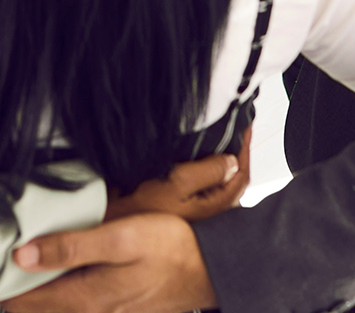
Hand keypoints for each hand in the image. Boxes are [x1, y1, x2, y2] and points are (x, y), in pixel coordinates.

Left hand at [4, 213, 215, 312]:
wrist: (210, 268)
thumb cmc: (170, 246)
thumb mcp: (121, 236)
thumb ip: (71, 245)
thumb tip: (22, 256)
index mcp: (86, 297)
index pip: (24, 302)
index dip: (1, 282)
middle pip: (35, 312)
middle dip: (12, 290)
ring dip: (34, 296)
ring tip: (21, 268)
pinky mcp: (115, 312)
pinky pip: (75, 311)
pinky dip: (58, 299)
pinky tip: (58, 277)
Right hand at [106, 127, 249, 221]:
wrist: (109, 230)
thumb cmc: (139, 212)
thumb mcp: (175, 184)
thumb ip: (207, 171)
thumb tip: (232, 159)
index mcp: (213, 205)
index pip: (241, 173)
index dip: (245, 148)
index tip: (245, 125)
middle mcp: (207, 210)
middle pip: (232, 178)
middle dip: (236, 153)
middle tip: (235, 129)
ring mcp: (193, 210)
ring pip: (216, 182)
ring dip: (219, 160)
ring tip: (218, 138)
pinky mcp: (177, 208)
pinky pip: (199, 185)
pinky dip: (203, 168)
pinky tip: (192, 157)